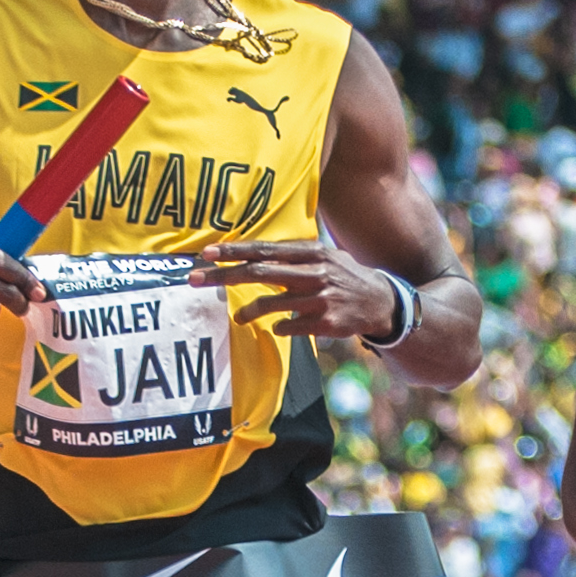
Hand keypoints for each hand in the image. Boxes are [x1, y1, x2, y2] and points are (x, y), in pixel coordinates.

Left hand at [193, 238, 395, 338]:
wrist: (379, 302)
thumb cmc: (343, 275)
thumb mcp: (323, 255)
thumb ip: (291, 254)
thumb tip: (252, 250)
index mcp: (310, 252)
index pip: (264, 249)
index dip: (234, 251)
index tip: (207, 253)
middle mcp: (314, 272)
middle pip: (260, 272)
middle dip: (224, 276)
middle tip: (195, 279)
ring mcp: (320, 298)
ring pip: (272, 304)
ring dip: (248, 311)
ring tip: (237, 317)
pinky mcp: (324, 322)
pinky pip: (288, 326)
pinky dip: (278, 327)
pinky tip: (277, 327)